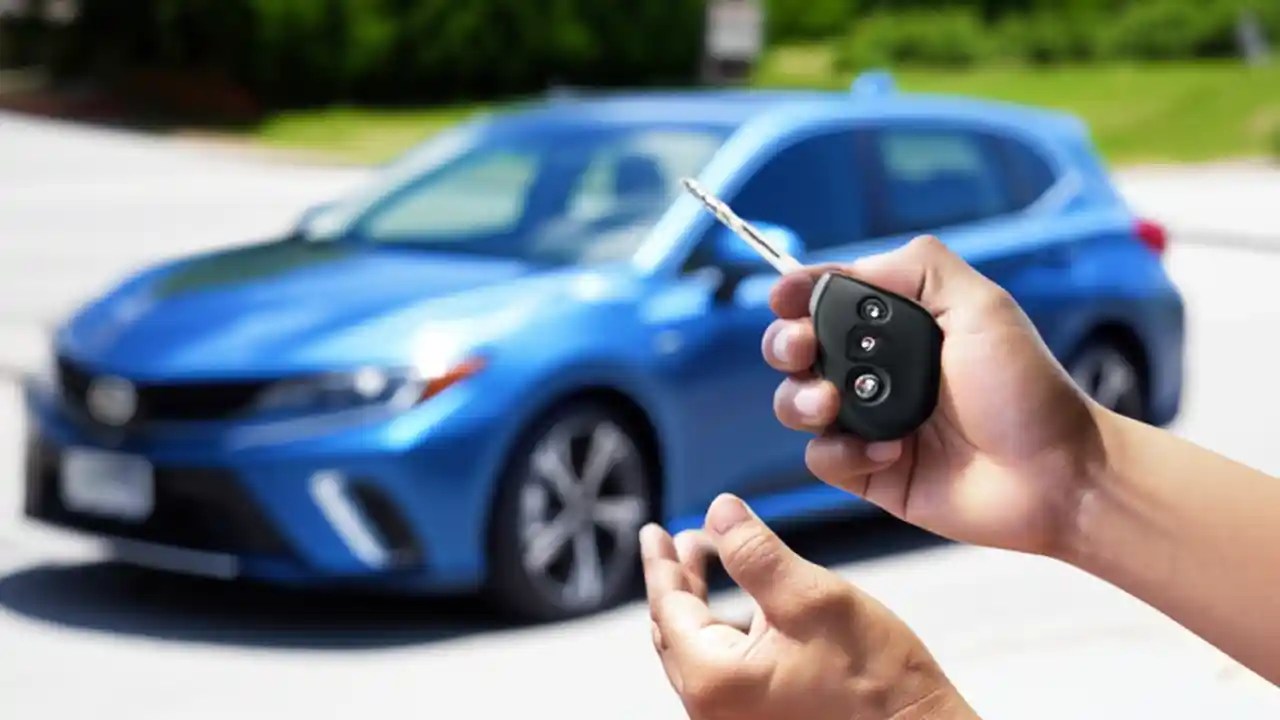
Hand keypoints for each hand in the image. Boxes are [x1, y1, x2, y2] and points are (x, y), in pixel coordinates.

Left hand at [641, 494, 977, 719]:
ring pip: (698, 650)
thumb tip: (718, 509)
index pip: (667, 608)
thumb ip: (755, 552)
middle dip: (678, 579)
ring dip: (702, 602)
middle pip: (675, 632)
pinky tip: (745, 606)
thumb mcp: (811, 598)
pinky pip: (723, 670)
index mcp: (713, 678)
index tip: (653, 532)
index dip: (661, 562)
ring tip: (711, 558)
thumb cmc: (874, 682)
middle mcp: (713, 708)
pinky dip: (725, 630)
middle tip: (680, 539)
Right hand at [764, 235, 1103, 556]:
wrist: (1055, 474)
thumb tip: (849, 267)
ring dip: (801, 399)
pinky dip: (841, 453)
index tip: (783, 296)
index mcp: (899, 325)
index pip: (827, 298)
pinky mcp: (868, 473)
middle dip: (786, 344)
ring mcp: (868, 422)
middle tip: (803, 351)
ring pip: (795, 403)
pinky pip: (821, 458)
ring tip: (832, 404)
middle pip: (796, 349)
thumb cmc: (1027, 389)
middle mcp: (875, 370)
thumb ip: (918, 268)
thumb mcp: (981, 305)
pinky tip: (888, 452)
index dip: (796, 293)